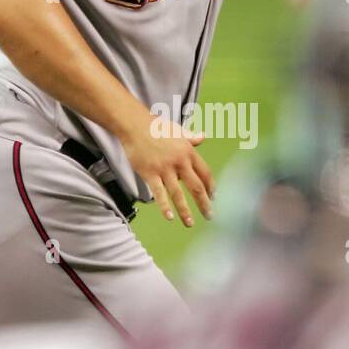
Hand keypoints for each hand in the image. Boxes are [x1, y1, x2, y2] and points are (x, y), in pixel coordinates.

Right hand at [120, 112, 214, 227]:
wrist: (134, 125)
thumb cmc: (155, 126)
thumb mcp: (177, 130)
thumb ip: (191, 137)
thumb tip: (203, 137)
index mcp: (188, 152)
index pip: (205, 173)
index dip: (211, 186)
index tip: (213, 196)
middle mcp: (179, 162)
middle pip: (196, 187)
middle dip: (204, 203)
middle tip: (209, 215)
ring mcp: (165, 169)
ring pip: (178, 194)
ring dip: (185, 211)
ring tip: (190, 223)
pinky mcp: (150, 174)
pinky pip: (159, 193)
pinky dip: (164, 206)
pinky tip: (169, 217)